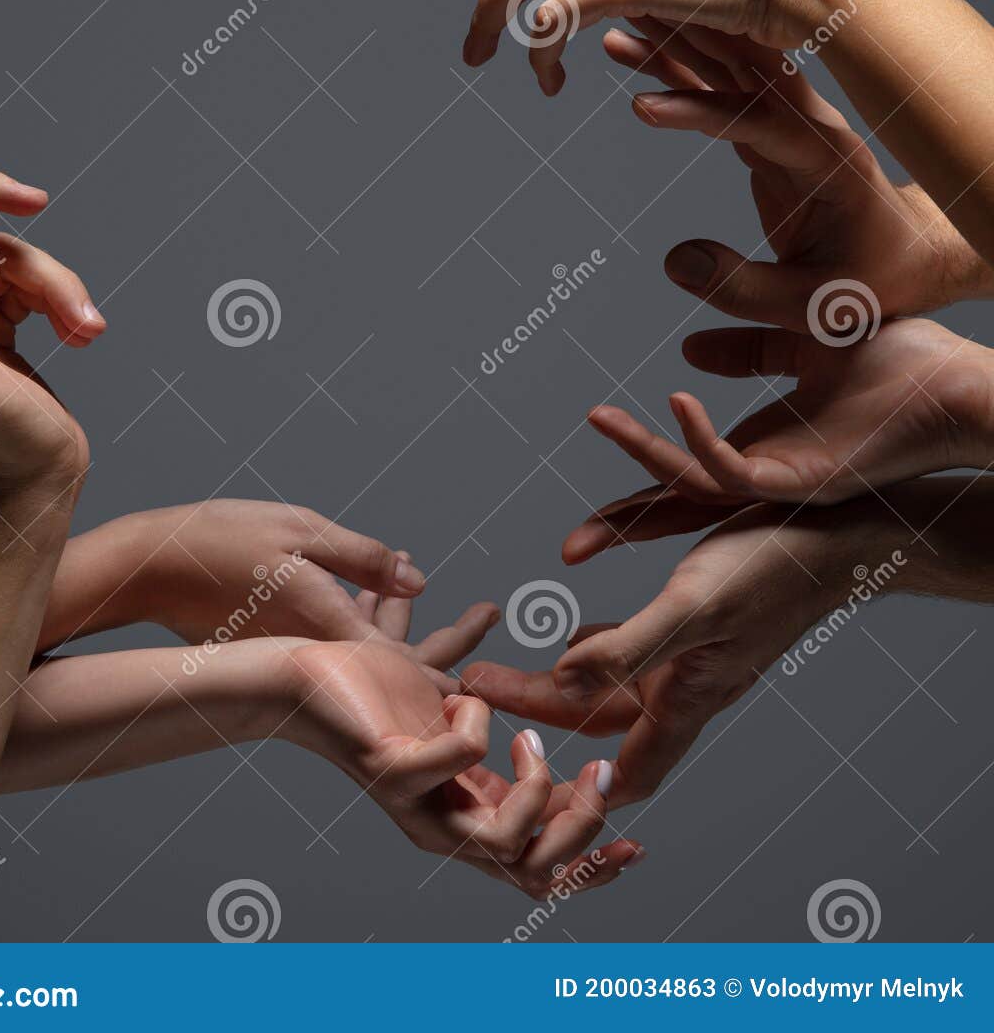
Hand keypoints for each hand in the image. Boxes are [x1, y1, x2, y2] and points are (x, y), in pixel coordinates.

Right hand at [90, 499, 499, 659]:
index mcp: (326, 624)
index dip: (442, 674)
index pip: (398, 664)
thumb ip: (360, 559)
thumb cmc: (221, 537)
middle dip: (443, 646)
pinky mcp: (278, 637)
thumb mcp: (299, 530)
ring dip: (407, 626)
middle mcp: (314, 647)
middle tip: (489, 623)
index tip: (483, 684)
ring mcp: (294, 646)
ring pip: (366, 646)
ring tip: (447, 599)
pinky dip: (366, 617)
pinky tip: (386, 588)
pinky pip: (335, 635)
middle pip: (392, 659)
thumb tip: (418, 583)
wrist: (148, 567)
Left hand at [280, 635, 643, 894]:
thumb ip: (501, 734)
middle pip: (534, 873)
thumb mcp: (457, 722)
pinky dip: (477, 718)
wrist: (305, 674)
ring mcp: (417, 806)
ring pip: (507, 839)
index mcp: (466, 820)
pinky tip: (458, 695)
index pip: (539, 871)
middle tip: (594, 770)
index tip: (636, 838)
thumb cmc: (377, 695)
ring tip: (522, 734)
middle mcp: (443, 829)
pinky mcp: (391, 770)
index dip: (592, 864)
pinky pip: (461, 757)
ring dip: (537, 783)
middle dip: (583, 827)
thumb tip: (551, 733)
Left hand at [467, 498, 897, 806]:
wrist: (843, 531)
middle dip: (539, 709)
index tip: (515, 774)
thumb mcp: (691, 604)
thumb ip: (626, 646)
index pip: (627, 772)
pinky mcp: (708, 623)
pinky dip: (602, 647)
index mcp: (689, 696)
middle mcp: (693, 686)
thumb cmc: (770, 566)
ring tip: (510, 667)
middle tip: (474, 687)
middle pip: (604, 720)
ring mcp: (702, 657)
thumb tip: (562, 681)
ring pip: (621, 688)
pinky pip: (640, 650)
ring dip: (567, 683)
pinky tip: (579, 632)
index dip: (576, 787)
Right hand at [577, 316, 993, 508]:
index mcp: (766, 453)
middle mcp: (768, 479)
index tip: (590, 472)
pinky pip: (734, 471)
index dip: (637, 482)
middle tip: (570, 548)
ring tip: (598, 417)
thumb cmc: (900, 364)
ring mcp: (784, 484)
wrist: (961, 384)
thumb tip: (685, 351)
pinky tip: (677, 399)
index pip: (685, 479)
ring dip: (642, 455)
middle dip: (622, 526)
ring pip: (693, 486)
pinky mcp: (803, 481)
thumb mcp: (801, 340)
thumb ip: (745, 347)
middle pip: (678, 509)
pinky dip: (699, 437)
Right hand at [605, 19, 982, 323]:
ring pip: (727, 65)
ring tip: (615, 24)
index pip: (763, 123)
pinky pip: (717, 86)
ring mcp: (791, 119)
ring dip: (676, 40)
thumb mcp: (814, 304)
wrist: (911, 256)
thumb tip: (676, 261)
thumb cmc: (871, 281)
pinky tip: (634, 49)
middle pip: (745, 68)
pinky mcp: (769, 126)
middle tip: (629, 16)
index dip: (703, 113)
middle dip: (688, 41)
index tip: (642, 109)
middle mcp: (812, 124)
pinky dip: (676, 65)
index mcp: (830, 160)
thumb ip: (743, 288)